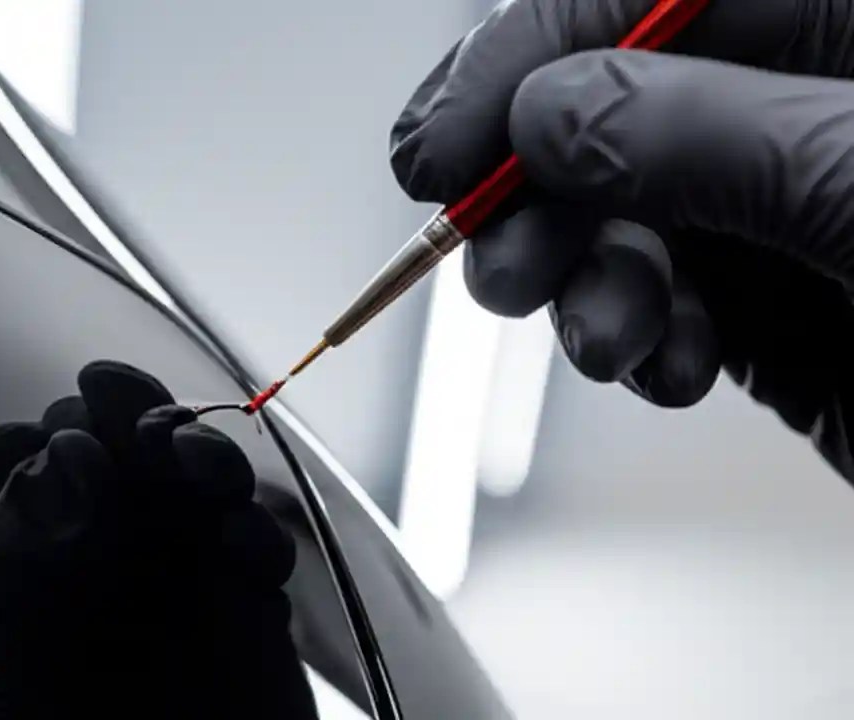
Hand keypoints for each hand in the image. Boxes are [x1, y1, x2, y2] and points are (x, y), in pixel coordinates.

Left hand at [0, 361, 317, 718]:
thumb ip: (18, 563)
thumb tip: (67, 456)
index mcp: (20, 571)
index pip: (19, 462)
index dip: (37, 441)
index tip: (56, 452)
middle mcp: (95, 568)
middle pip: (116, 450)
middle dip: (129, 417)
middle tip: (139, 419)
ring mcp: (175, 592)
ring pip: (193, 485)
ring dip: (202, 454)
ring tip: (193, 466)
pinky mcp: (247, 627)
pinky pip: (259, 551)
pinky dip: (258, 535)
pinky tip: (241, 554)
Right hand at [391, 0, 853, 479]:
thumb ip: (698, 130)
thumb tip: (544, 113)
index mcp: (841, 36)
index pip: (635, 1)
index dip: (518, 62)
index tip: (438, 151)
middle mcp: (795, 114)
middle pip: (603, 114)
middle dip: (534, 199)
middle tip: (507, 264)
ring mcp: (783, 214)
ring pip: (613, 222)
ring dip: (580, 290)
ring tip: (607, 341)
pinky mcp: (778, 311)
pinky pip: (659, 310)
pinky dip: (638, 349)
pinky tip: (672, 370)